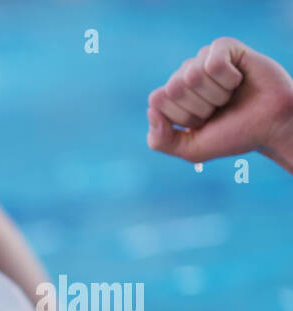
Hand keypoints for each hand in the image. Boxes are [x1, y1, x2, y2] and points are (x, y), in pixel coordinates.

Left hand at [147, 37, 292, 167]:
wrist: (271, 126)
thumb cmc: (233, 135)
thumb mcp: (191, 149)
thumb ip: (160, 141)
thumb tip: (151, 110)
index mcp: (171, 97)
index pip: (157, 100)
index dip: (183, 117)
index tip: (203, 122)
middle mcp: (185, 75)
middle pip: (174, 88)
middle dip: (200, 107)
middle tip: (219, 109)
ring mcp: (204, 59)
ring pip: (193, 75)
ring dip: (217, 95)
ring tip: (230, 96)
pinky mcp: (225, 47)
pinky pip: (214, 63)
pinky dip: (228, 78)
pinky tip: (238, 80)